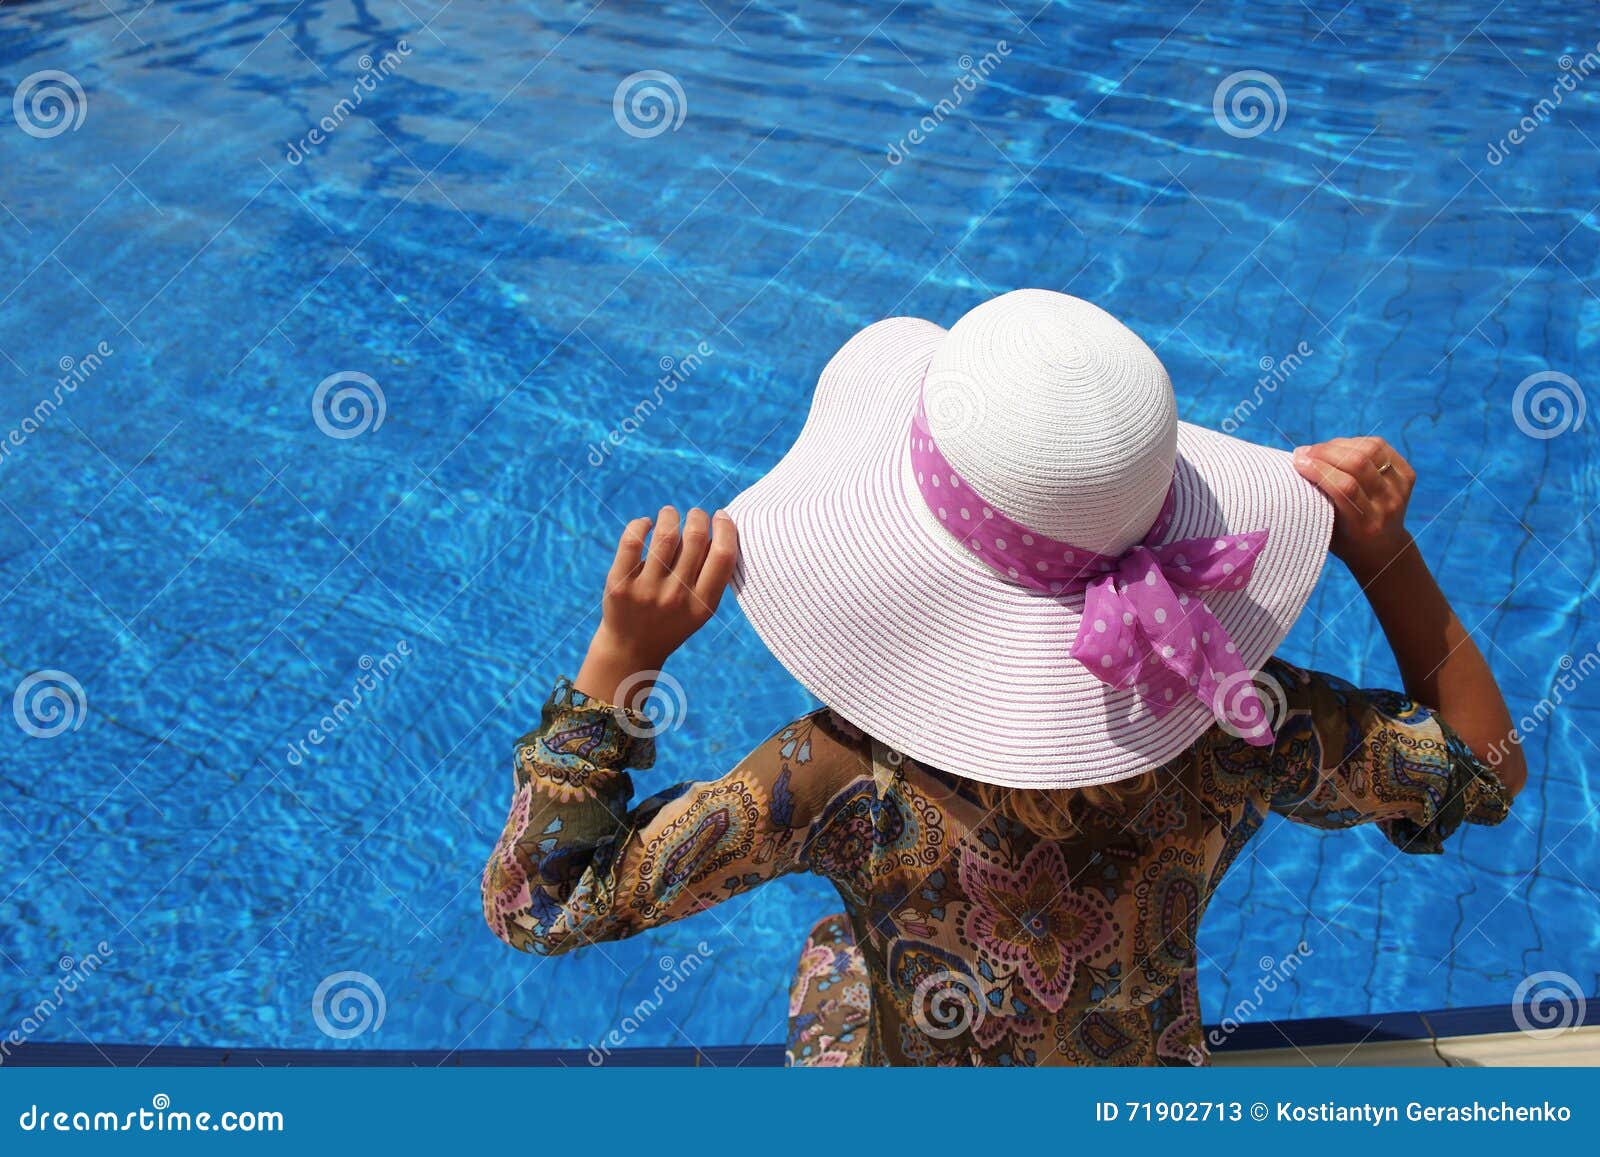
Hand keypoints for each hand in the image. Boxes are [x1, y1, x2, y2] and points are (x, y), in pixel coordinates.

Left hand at [574, 506, 738, 708]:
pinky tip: (645, 524)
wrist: (631, 648)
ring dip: (670, 515)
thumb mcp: (699, 608)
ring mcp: (647, 591)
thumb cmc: (671, 619)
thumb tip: (721, 527)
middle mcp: (676, 597)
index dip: (726, 528)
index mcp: (702, 604)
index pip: (723, 556)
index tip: (720, 516)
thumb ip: (711, 575)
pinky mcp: (619, 584)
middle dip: (698, 516)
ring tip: (669, 513)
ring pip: (666, 534)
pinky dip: (640, 524)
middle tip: (695, 514)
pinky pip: (632, 541)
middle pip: (695, 538)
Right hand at [1292, 437, 1415, 579]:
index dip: (1319, 470)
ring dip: (1339, 444)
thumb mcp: (1327, 530)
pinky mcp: (1407, 475)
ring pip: (1370, 450)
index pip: (1345, 488)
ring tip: (1320, 450)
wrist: (1382, 547)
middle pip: (1358, 464)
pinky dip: (1356, 442)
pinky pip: (1380, 447)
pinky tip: (1340, 448)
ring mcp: (1400, 489)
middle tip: (1304, 452)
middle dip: (1325, 452)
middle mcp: (1388, 506)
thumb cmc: (1344, 539)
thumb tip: (1300, 461)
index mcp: (1366, 525)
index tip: (1297, 462)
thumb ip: (1317, 502)